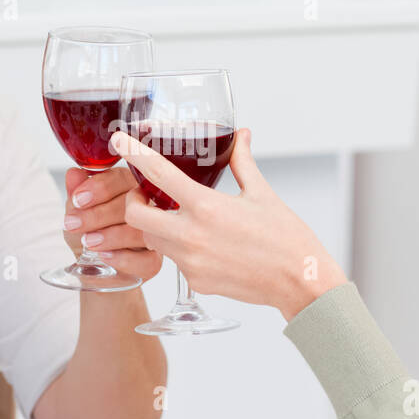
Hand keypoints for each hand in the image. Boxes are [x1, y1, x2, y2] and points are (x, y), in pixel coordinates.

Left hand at [61, 165, 163, 282]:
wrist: (92, 268)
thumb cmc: (89, 232)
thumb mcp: (76, 212)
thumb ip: (76, 192)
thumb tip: (73, 174)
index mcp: (128, 187)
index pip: (121, 179)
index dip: (99, 188)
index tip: (78, 199)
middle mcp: (147, 207)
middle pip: (131, 204)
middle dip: (98, 214)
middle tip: (74, 224)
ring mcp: (153, 235)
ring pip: (140, 231)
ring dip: (110, 236)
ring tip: (87, 241)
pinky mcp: (154, 262)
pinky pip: (146, 260)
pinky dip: (122, 258)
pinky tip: (104, 256)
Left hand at [109, 127, 348, 321]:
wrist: (300, 281)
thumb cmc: (285, 236)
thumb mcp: (261, 193)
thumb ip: (242, 162)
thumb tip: (241, 135)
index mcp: (206, 206)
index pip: (158, 173)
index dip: (133, 153)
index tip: (119, 141)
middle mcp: (192, 235)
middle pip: (136, 215)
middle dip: (132, 202)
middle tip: (145, 195)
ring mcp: (191, 262)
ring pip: (152, 240)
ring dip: (155, 226)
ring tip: (176, 217)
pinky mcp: (196, 282)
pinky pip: (174, 262)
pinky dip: (180, 250)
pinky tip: (202, 245)